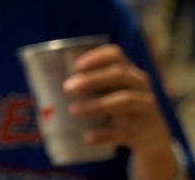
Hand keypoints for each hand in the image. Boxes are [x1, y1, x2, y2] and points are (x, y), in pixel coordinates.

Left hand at [64, 44, 180, 177]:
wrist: (151, 139)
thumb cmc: (120, 109)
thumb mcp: (110, 93)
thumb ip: (88, 86)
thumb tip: (42, 83)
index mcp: (129, 72)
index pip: (116, 55)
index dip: (96, 57)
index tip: (75, 66)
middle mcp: (140, 86)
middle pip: (119, 75)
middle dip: (92, 79)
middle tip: (67, 88)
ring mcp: (146, 108)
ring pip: (125, 101)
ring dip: (97, 105)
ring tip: (73, 110)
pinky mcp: (144, 131)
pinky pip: (125, 131)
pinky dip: (105, 135)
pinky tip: (87, 137)